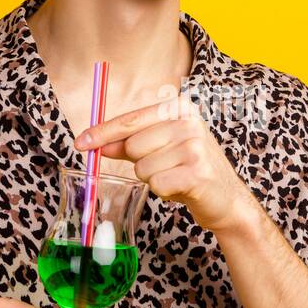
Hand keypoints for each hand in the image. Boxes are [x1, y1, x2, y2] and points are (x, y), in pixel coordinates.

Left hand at [74, 94, 254, 233]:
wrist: (227, 199)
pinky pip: (156, 184)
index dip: (103, 133)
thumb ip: (129, 143)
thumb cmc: (190, 170)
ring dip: (154, 179)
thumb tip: (95, 142)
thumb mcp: (161, 149)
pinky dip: (164, 192)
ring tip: (176, 177)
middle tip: (166, 168)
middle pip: (133, 146)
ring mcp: (194, 147)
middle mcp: (189, 122)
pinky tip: (182, 189)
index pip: (131, 120)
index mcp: (180, 108)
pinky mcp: (197, 173)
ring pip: (142, 168)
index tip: (81, 143)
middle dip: (141, 164)